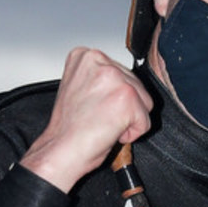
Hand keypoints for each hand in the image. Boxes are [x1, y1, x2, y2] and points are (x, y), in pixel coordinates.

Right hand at [21, 47, 152, 192]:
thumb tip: (119, 84)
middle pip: (135, 85)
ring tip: (103, 124)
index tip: (95, 107)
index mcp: (85, 56)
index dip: (112, 97)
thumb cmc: (68, 129)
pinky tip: (110, 132)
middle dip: (122, 107)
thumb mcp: (79, 89)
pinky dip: (132, 134)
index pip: (120, 73)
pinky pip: (145, 121)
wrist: (62, 150)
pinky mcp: (128, 97)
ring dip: (128, 119)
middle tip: (98, 118)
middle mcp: (100, 61)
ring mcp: (115, 78)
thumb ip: (98, 80)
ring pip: (143, 102)